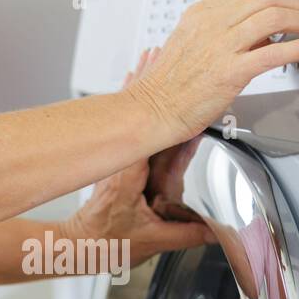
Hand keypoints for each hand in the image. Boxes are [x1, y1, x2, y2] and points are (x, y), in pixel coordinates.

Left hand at [63, 53, 215, 267]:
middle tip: (160, 55)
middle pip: (139, 118)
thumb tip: (216, 230)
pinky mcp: (119, 156)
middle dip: (149, 86)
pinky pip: (124, 121)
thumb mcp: (150, 241)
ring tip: (149, 55)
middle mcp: (121, 159)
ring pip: (129, 114)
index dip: (162, 116)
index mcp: (128, 175)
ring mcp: (117, 156)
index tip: (177, 94)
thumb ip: (184, 234)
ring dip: (139, 84)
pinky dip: (130, 97)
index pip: (149, 140)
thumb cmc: (107, 241)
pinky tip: (134, 76)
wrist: (82, 244)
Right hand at [124, 0, 298, 145]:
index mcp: (201, 14)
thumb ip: (222, 31)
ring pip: (274, 16)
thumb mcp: (190, 41)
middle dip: (296, 1)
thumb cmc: (169, 84)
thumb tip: (260, 30)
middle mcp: (211, 24)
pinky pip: (275, 53)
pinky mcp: (230, 72)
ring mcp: (221, 46)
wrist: (152, 109)